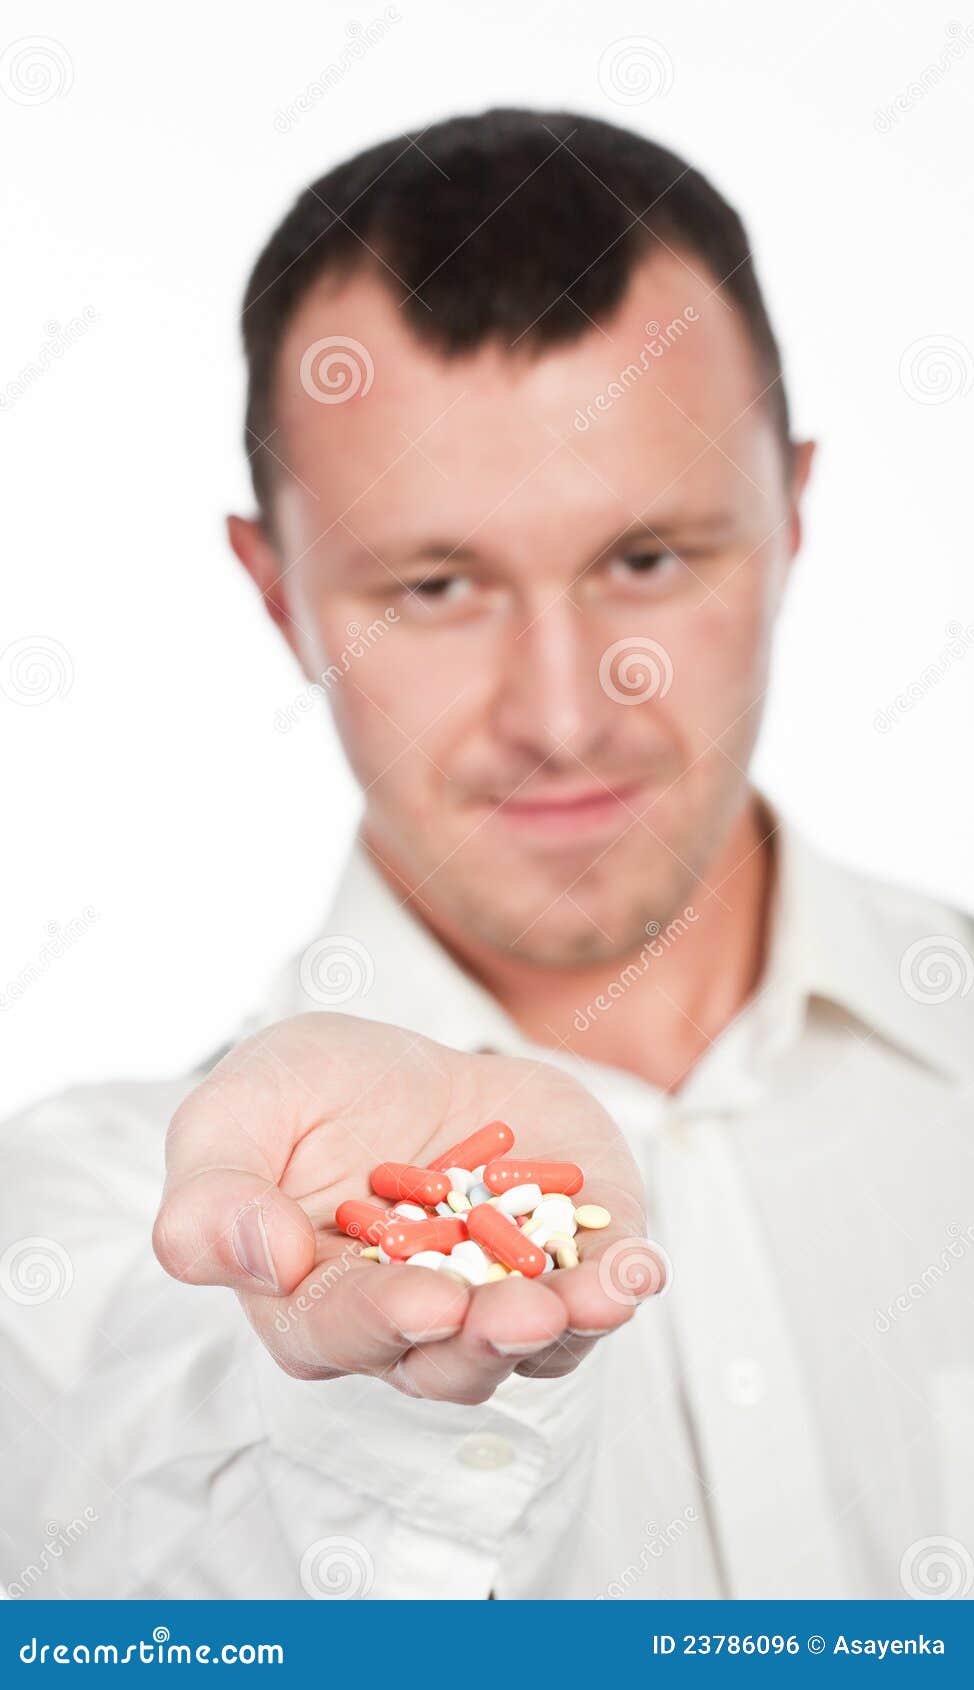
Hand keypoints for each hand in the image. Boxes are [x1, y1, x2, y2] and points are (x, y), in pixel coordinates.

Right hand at [153, 1013, 664, 1403]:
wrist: (401, 1059)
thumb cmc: (300, 1096)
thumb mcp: (234, 1115)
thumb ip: (213, 1195)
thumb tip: (261, 1259)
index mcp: (315, 1305)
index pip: (344, 1332)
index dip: (384, 1321)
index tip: (424, 1301)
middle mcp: (413, 1327)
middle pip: (449, 1358)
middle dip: (488, 1338)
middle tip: (521, 1312)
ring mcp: (500, 1296)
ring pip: (536, 1342)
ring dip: (571, 1324)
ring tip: (603, 1295)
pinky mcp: (570, 1254)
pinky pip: (599, 1288)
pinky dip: (624, 1283)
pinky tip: (642, 1267)